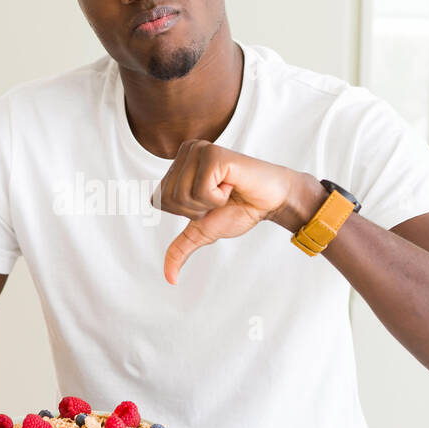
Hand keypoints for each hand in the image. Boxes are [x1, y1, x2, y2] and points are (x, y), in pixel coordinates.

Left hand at [151, 140, 303, 283]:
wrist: (271, 201)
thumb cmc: (239, 209)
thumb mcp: (202, 231)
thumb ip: (181, 249)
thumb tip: (170, 278)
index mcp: (177, 165)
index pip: (157, 200)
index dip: (185, 212)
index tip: (209, 202)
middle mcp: (185, 151)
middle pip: (168, 198)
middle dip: (196, 208)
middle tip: (219, 196)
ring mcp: (198, 149)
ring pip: (182, 194)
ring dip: (209, 202)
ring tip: (226, 189)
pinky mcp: (212, 153)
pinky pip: (200, 190)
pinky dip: (218, 197)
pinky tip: (231, 184)